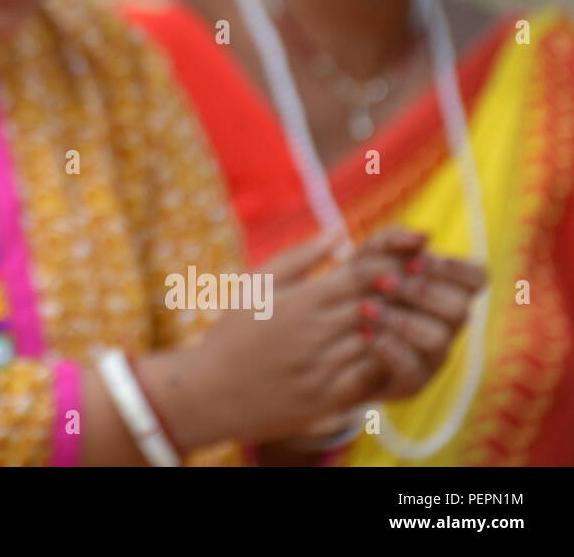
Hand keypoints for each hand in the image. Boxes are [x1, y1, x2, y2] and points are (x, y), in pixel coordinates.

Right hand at [145, 231, 413, 447]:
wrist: (211, 394)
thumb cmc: (234, 333)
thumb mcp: (257, 285)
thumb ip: (301, 257)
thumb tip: (339, 232)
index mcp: (300, 302)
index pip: (362, 276)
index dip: (391, 265)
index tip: (404, 260)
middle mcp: (316, 334)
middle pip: (379, 306)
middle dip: (404, 292)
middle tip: (419, 283)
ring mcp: (324, 369)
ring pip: (382, 341)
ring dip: (400, 326)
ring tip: (410, 315)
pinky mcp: (329, 399)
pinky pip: (372, 377)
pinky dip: (386, 361)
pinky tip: (387, 350)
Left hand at [353, 228, 486, 400]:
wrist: (319, 333)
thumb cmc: (351, 287)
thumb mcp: (365, 258)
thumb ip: (391, 241)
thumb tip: (423, 235)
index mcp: (444, 290)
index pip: (477, 278)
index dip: (455, 269)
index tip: (416, 262)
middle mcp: (445, 324)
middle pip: (460, 309)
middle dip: (421, 293)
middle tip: (383, 284)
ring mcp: (432, 356)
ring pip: (438, 340)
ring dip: (402, 321)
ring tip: (365, 309)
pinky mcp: (410, 382)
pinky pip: (414, 371)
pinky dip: (390, 350)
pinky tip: (365, 335)